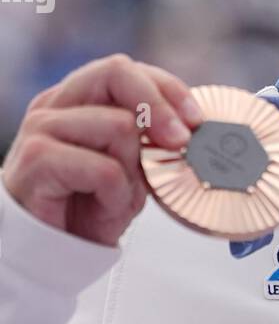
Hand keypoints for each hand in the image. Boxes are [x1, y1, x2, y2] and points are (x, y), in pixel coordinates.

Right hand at [3, 54, 202, 245]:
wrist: (48, 253)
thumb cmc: (85, 209)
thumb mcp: (130, 169)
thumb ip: (150, 141)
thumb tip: (190, 127)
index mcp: (76, 100)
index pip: (124, 70)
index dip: (167, 89)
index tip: (196, 120)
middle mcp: (55, 105)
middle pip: (116, 72)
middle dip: (159, 107)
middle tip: (181, 141)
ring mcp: (42, 128)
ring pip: (118, 125)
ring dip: (133, 171)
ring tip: (117, 196)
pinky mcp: (37, 159)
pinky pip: (104, 169)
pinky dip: (116, 194)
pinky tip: (103, 208)